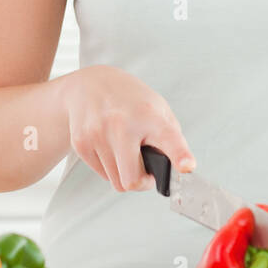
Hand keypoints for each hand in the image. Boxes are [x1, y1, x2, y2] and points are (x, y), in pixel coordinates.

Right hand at [63, 64, 195, 192]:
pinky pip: (102, 175)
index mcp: (149, 114)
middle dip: (142, 181)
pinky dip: (109, 167)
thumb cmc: (129, 99)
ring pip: (117, 183)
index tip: (187, 166)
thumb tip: (176, 170)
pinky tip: (109, 146)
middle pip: (133, 181)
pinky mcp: (81, 143)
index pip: (168, 138)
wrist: (89, 85)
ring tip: (124, 150)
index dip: (179, 154)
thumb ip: (171, 139)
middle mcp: (122, 124)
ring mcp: (98, 134)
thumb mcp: (158, 108)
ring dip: (124, 172)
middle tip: (145, 168)